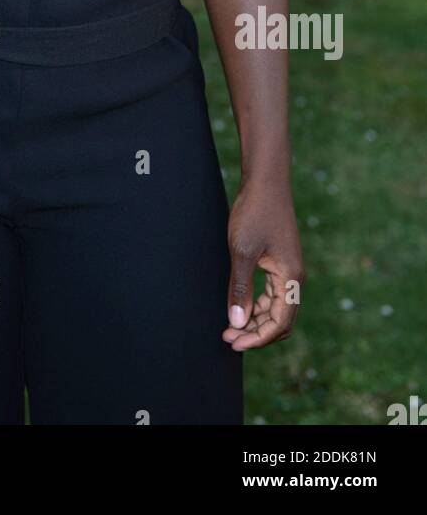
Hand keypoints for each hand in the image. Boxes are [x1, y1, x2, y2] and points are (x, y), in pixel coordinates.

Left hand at [222, 176, 304, 350]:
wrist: (266, 182)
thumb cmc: (254, 213)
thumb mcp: (242, 252)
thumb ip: (240, 288)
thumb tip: (237, 322)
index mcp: (290, 278)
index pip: (279, 322)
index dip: (257, 338)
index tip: (233, 343)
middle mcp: (294, 278)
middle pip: (281, 320)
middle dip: (256, 333)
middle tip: (229, 338)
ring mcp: (289, 270)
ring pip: (277, 308)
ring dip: (256, 321)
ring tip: (231, 326)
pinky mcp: (281, 262)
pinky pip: (273, 294)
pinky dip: (258, 305)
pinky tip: (241, 307)